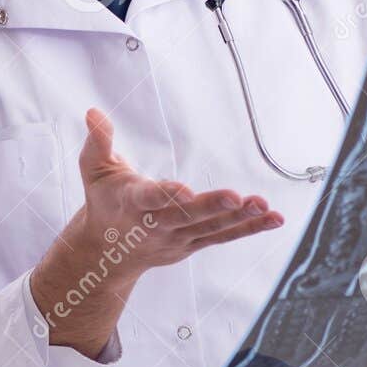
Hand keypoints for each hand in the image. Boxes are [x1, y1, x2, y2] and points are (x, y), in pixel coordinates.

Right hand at [30, 108, 284, 356]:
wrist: (106, 254)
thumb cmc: (104, 202)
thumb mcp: (93, 170)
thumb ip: (98, 141)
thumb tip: (93, 111)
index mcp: (131, 203)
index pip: (149, 198)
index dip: (166, 194)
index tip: (183, 191)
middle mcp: (156, 224)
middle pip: (186, 216)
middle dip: (210, 207)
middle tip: (234, 197)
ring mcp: (177, 237)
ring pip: (210, 228)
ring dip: (239, 218)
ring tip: (263, 205)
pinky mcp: (194, 243)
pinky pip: (224, 236)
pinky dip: (249, 228)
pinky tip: (273, 218)